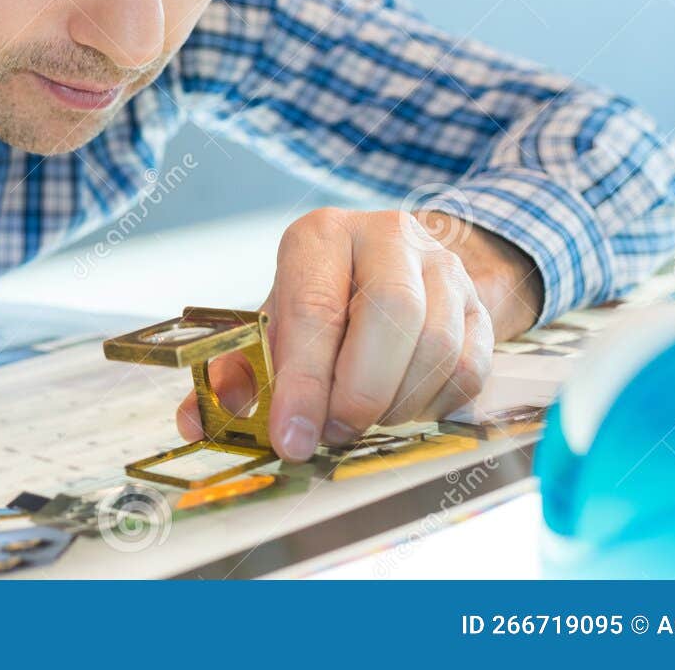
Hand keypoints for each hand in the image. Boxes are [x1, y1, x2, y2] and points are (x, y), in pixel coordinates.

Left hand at [174, 207, 542, 460]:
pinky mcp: (479, 303)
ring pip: (436, 343)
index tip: (292, 437)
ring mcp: (442, 266)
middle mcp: (386, 237)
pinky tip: (402, 411)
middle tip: (334, 435)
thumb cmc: (322, 302)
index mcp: (320, 237)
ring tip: (363, 422)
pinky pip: (470, 366)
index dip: (303, 381)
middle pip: (390, 315)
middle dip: (359, 392)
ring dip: (397, 404)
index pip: (314, 307)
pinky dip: (435, 405)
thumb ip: (236, 374)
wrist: (394, 269)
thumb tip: (195, 422)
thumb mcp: (273, 324)